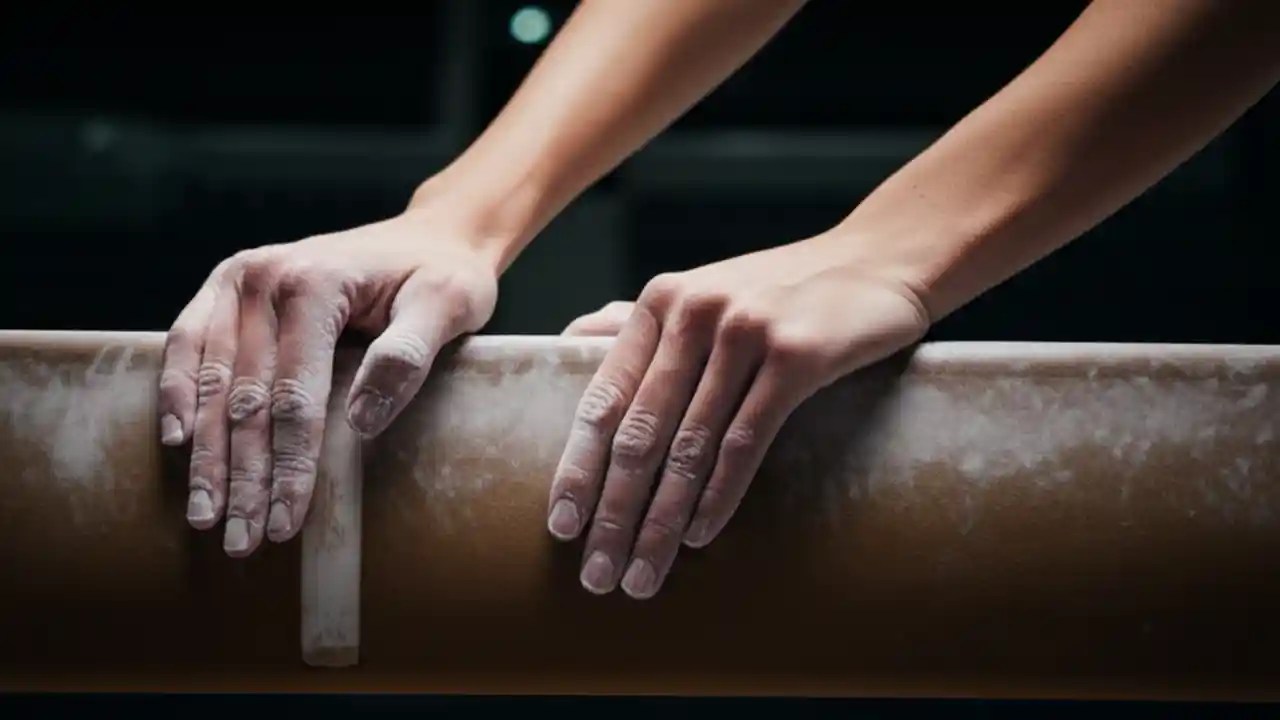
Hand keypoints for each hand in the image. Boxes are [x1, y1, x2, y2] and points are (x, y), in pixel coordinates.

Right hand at [158, 205, 498, 556]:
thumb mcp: (449, 307)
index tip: (286, 523)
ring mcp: (238, 278)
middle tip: (241, 541)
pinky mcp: (227, 287)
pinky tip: (177, 442)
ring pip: (210, 381)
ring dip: (205, 454)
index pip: (294, 397)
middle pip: (245, 398)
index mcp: (314, 283)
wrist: (433, 235)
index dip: (289, 466)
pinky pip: (189, 345)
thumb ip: (407, 358)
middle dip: (241, 477)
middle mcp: (263, 277)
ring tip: (205, 516)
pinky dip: (180, 394)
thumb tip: (361, 423)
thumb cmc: (446, 276)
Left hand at [548, 234, 931, 598]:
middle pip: (640, 434)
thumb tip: (570, 342)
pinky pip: (745, 441)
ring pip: (689, 447)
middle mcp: (694, 312)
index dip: (577, 468)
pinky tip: (697, 536)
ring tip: (643, 575)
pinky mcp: (797, 355)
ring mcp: (745, 331)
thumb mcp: (705, 291)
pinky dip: (718, 496)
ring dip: (661, 522)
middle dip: (613, 514)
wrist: (879, 261)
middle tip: (597, 574)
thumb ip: (639, 322)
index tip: (561, 526)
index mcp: (660, 302)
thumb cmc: (782, 289)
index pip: (603, 399)